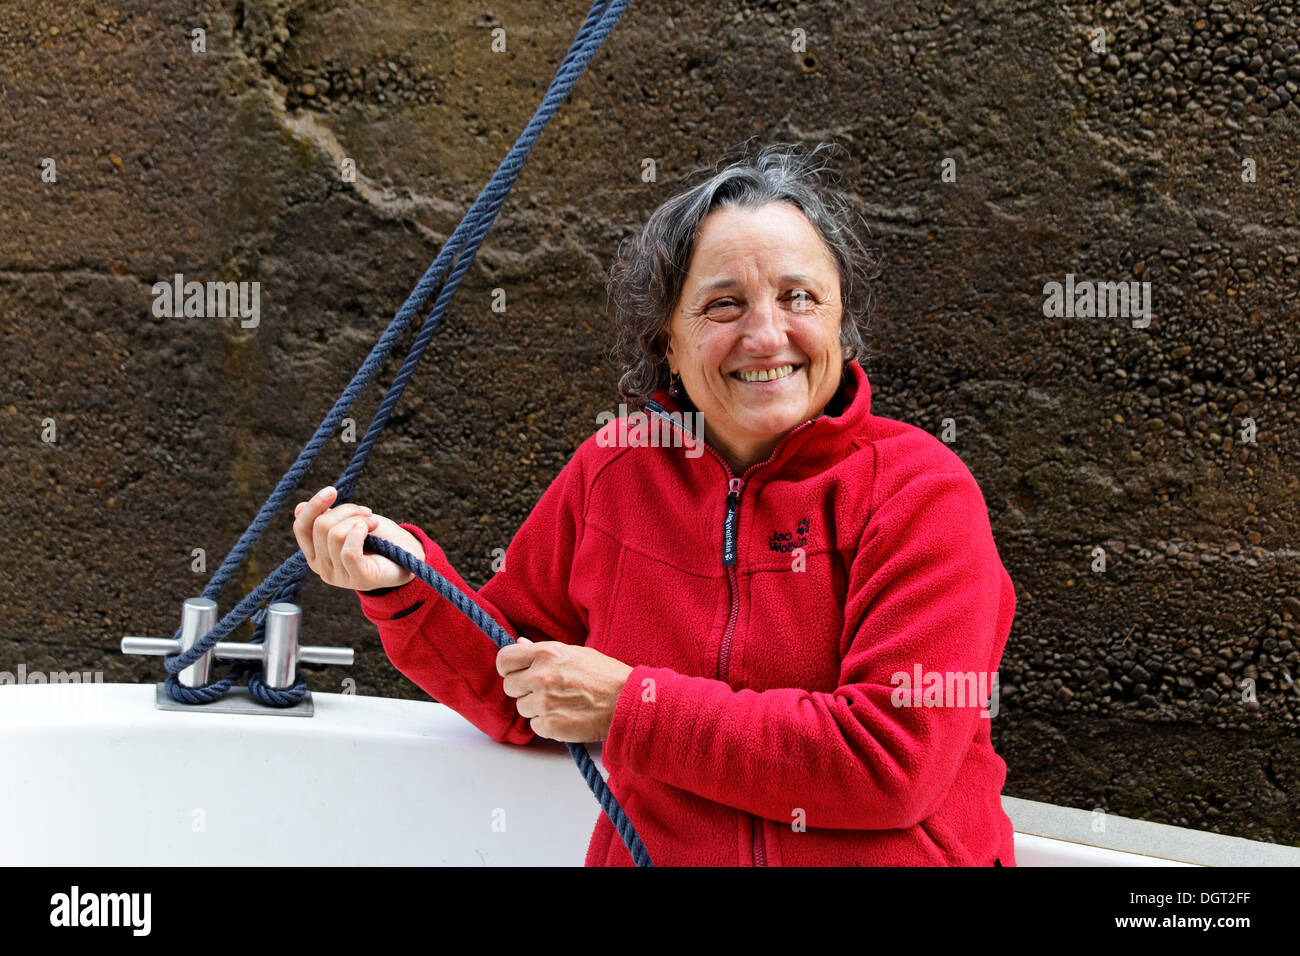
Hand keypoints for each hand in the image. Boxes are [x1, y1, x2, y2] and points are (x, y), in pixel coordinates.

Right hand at [293, 485, 423, 589]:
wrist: (408, 556)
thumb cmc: (378, 538)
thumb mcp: (348, 522)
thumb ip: (326, 518)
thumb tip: (299, 507)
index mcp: (315, 553)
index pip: (301, 527)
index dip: (314, 506)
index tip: (332, 491)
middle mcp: (322, 568)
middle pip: (321, 526)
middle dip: (347, 511)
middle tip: (367, 512)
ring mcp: (339, 576)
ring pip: (335, 535)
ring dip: (359, 520)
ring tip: (373, 523)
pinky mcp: (358, 579)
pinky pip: (348, 551)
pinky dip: (360, 533)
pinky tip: (371, 530)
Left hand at [497, 638, 633, 742]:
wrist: (627, 702)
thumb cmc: (605, 675)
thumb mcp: (575, 653)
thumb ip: (543, 652)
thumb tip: (520, 644)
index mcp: (546, 653)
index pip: (504, 659)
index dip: (507, 667)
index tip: (515, 672)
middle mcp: (541, 676)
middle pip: (509, 686)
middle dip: (523, 689)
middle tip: (544, 690)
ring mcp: (544, 702)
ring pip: (522, 707)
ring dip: (536, 707)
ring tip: (561, 703)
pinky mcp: (550, 725)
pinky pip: (535, 725)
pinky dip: (547, 724)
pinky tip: (566, 715)